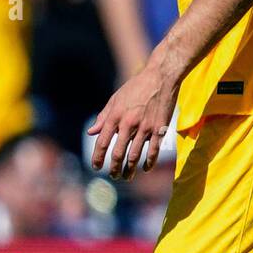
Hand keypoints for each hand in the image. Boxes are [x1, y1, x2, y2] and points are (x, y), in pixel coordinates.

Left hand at [88, 64, 177, 179]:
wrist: (161, 76)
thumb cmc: (136, 86)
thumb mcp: (116, 99)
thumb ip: (103, 116)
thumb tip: (91, 132)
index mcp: (115, 116)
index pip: (102, 143)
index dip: (98, 158)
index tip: (96, 167)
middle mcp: (128, 123)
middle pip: (118, 153)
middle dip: (113, 168)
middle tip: (113, 176)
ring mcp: (145, 127)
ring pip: (135, 155)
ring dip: (129, 169)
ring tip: (126, 176)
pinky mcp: (160, 128)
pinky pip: (154, 150)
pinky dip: (149, 162)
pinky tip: (146, 168)